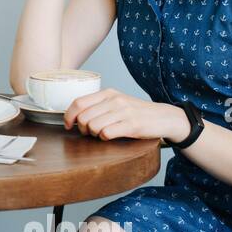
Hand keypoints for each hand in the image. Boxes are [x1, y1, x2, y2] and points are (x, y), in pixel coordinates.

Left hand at [63, 88, 189, 141]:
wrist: (163, 117)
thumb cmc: (136, 113)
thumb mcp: (117, 103)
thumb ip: (98, 106)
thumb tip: (75, 117)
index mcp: (108, 93)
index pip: (78, 103)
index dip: (69, 116)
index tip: (69, 125)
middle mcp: (114, 100)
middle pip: (83, 117)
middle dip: (82, 129)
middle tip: (89, 133)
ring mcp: (124, 112)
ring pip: (93, 126)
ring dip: (94, 134)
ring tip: (102, 134)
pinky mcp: (132, 125)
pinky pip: (106, 133)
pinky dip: (105, 138)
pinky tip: (111, 136)